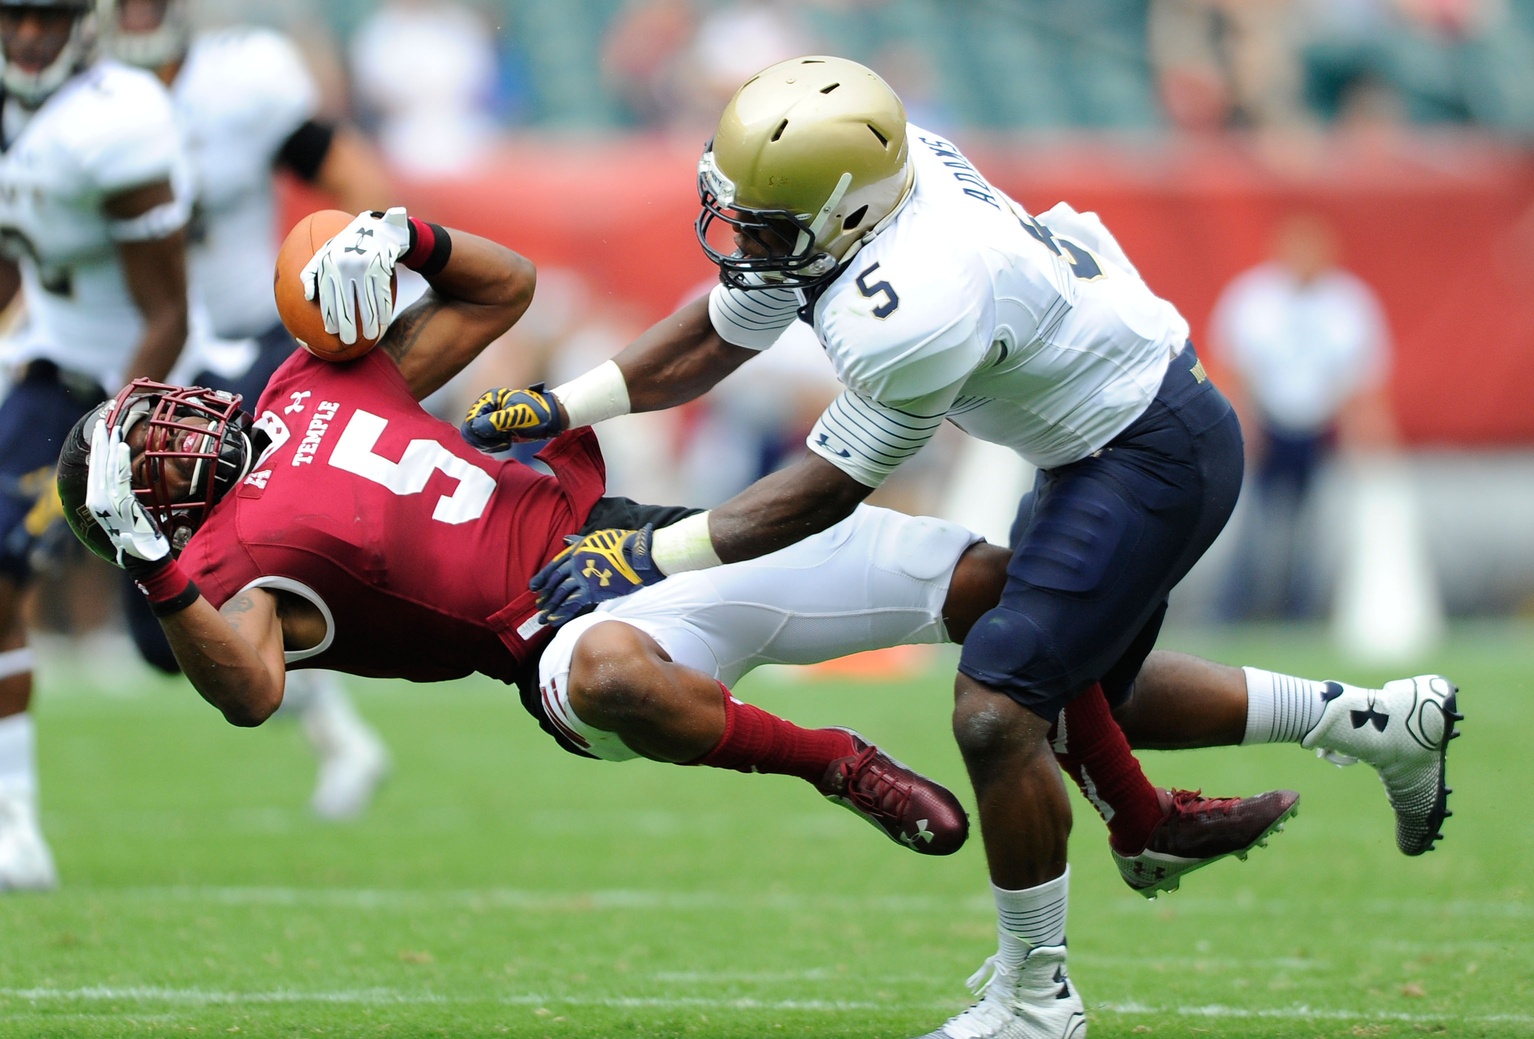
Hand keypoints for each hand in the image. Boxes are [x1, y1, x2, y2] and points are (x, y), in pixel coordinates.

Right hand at [85, 417, 170, 575]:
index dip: (97, 449)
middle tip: (102, 422)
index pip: (95, 469)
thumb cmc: (138, 535)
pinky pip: (120, 476)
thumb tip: (122, 479)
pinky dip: (121, 459)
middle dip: (99, 442)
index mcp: (95, 501)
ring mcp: (107, 501)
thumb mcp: (125, 512)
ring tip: (114, 428)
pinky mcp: (119, 503)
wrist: (143, 556)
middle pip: (97, 464)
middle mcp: (96, 500)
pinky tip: (123, 445)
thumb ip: (120, 496)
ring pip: (108, 467)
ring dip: (111, 445)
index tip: (100, 432)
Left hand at [302, 207, 410, 344]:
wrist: (375, 228)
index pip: (328, 297)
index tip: (333, 332)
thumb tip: (307, 297)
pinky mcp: (381, 267)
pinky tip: (383, 321)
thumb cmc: (345, 246)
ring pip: (367, 301)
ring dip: (370, 321)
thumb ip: (311, 274)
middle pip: (347, 303)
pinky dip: (384, 309)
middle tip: (349, 341)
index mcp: (328, 265)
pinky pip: (382, 293)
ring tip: (372, 336)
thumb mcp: (324, 254)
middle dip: (348, 325)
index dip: (330, 317)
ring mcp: (364, 267)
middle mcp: (344, 266)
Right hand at [461, 384, 564, 450]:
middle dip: (483, 439)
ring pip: (475, 437)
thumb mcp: (518, 417)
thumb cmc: (538, 414)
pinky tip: (506, 443)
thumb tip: (476, 428)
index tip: (500, 435)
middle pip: (469, 429)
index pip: (471, 419)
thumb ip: (497, 421)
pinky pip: (483, 442)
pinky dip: (493, 446)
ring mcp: (490, 419)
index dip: (481, 431)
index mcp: (489, 399)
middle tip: (503, 440)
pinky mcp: (495, 430)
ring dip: (488, 444)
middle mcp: (487, 408)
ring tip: (506, 441)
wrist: (552, 419)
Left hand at [531, 526, 663, 624]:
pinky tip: (554, 621)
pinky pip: (571, 604)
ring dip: (551, 607)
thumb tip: (565, 539)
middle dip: (546, 595)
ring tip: (543, 617)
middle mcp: (575, 564)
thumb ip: (578, 540)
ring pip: (560, 594)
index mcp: (575, 551)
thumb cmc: (620, 545)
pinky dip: (562, 613)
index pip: (553, 566)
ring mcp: (582, 578)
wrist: (636, 556)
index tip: (534, 587)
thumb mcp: (595, 538)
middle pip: (554, 581)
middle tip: (539, 606)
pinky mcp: (591, 591)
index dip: (542, 578)